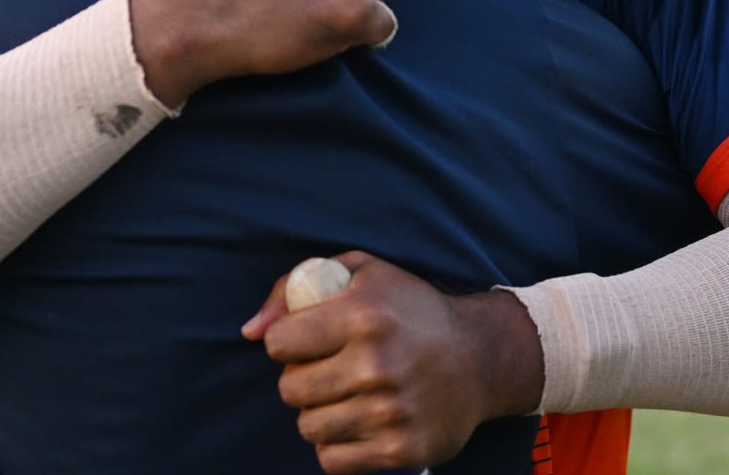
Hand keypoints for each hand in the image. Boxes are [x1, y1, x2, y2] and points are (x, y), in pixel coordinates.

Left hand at [242, 253, 542, 473]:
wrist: (479, 357)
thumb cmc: (409, 309)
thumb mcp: (360, 272)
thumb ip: (296, 286)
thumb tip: (249, 332)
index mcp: (363, 314)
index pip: (278, 343)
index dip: (288, 341)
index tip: (308, 339)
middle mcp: (377, 364)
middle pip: (289, 389)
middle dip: (301, 378)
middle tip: (330, 368)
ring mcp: (391, 411)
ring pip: (308, 426)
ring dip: (319, 411)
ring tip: (346, 393)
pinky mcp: (402, 449)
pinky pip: (332, 459)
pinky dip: (338, 443)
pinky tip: (358, 420)